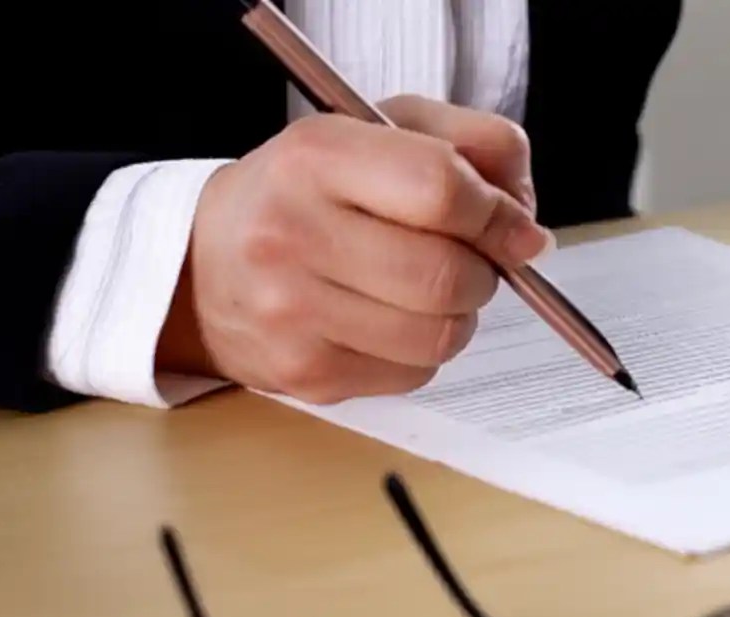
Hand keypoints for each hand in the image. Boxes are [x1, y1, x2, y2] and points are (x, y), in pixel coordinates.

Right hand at [157, 95, 551, 402]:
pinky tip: (389, 320)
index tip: (513, 225)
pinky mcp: (305, 374)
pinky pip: (415, 373)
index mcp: (315, 157)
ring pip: (440, 334)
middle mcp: (291, 234)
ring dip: (459, 314)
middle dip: (484, 271)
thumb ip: (475, 146)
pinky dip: (423, 349)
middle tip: (469, 259)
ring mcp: (292, 313)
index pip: (440, 188)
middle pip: (448, 275)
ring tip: (428, 289)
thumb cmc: (310, 191)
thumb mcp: (383, 130)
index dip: (497, 213)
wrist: (203, 263)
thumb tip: (527, 226)